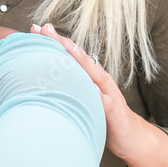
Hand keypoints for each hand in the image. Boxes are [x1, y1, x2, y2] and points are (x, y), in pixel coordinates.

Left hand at [30, 23, 139, 159]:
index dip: (53, 41)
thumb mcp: (82, 97)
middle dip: (62, 43)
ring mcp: (108, 94)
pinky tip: (91, 88)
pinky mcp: (116, 112)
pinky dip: (99, 95)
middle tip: (46, 30)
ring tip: (68, 48)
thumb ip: (67, 85)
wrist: (132, 137)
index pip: (70, 54)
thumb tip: (39, 76)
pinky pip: (107, 103)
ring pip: (94, 75)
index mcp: (89, 76)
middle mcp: (99, 80)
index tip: (35, 28)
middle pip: (80, 58)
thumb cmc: (102, 115)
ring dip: (82, 61)